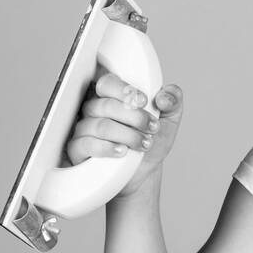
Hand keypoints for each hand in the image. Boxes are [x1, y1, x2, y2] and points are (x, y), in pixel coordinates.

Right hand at [64, 71, 184, 199]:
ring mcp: (84, 128)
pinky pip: (87, 144)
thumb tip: (163, 97)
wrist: (146, 170)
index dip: (124, 90)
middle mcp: (95, 109)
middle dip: (135, 117)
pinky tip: (123, 151)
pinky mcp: (79, 149)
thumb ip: (173, 100)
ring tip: (145, 143)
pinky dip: (108, 148)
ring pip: (101, 126)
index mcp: (113, 96)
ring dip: (128, 135)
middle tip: (153, 127)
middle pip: (106, 105)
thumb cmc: (154, 140)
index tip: (144, 101)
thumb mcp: (170, 119)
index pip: (107, 82)